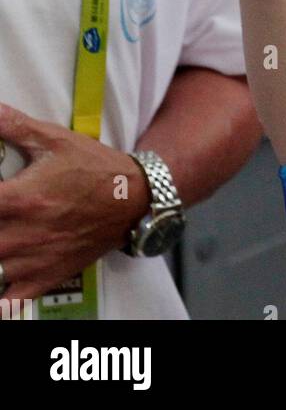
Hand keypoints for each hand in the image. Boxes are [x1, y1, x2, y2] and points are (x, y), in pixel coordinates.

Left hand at [0, 102, 149, 301]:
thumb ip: (15, 125)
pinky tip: (3, 271)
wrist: (134, 198)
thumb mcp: (55, 139)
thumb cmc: (94, 167)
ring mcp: (34, 260)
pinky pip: (10, 298)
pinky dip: (1, 292)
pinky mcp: (46, 277)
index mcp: (22, 198)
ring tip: (2, 233)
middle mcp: (24, 234)